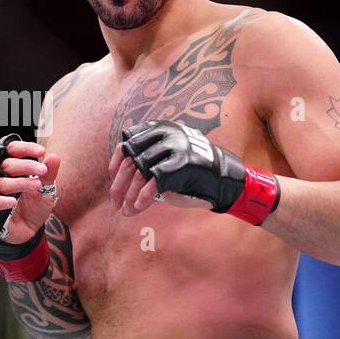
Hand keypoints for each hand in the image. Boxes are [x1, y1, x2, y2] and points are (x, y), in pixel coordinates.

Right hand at [0, 134, 62, 255]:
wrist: (25, 233)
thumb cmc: (32, 206)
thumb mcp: (45, 190)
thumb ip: (48, 174)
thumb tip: (54, 156)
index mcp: (9, 165)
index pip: (12, 149)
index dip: (25, 148)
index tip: (41, 152)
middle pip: (6, 164)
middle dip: (26, 166)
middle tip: (43, 170)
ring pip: (0, 182)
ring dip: (19, 183)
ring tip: (36, 186)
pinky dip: (1, 201)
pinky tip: (13, 202)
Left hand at [113, 120, 268, 219]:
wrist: (226, 179)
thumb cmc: (194, 174)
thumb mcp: (168, 162)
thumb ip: (147, 163)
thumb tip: (119, 177)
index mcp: (162, 128)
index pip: (129, 141)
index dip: (117, 162)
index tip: (113, 179)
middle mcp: (166, 133)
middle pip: (132, 157)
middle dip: (120, 183)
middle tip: (116, 202)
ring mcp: (175, 146)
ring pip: (140, 170)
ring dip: (130, 193)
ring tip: (126, 209)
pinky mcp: (182, 162)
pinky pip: (154, 180)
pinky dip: (143, 195)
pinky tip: (138, 206)